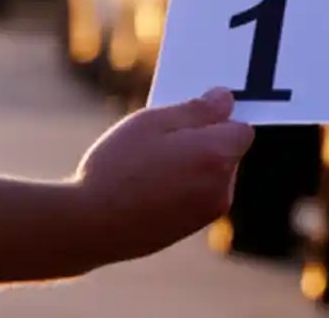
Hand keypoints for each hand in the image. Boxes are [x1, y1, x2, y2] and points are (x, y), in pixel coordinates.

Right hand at [74, 87, 254, 262]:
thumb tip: (226, 99)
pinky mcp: (189, 230)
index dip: (217, 118)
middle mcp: (221, 187)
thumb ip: (197, 110)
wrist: (87, 226)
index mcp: (217, 155)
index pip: (241, 129)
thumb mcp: (152, 122)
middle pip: (227, 153)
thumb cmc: (117, 168)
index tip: (188, 117)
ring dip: (192, 167)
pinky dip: (181, 189)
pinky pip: (196, 198)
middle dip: (203, 142)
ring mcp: (207, 213)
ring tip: (147, 167)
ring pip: (211, 176)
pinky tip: (146, 189)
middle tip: (159, 140)